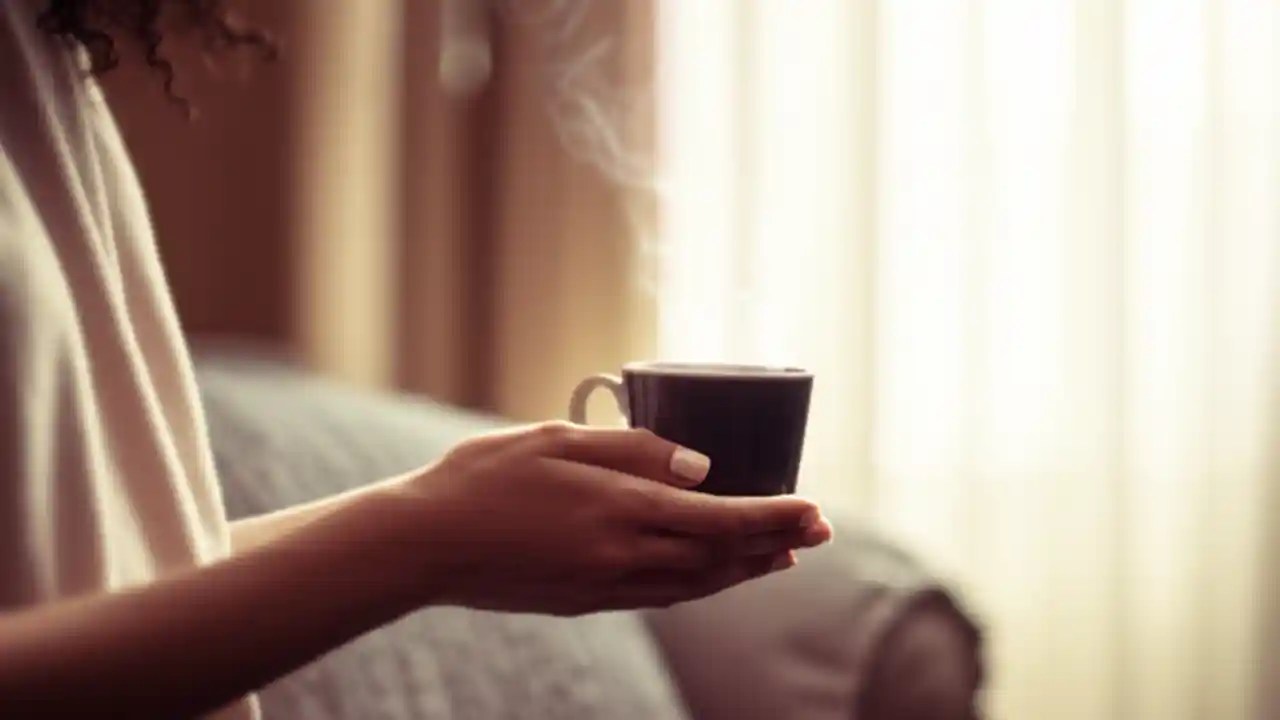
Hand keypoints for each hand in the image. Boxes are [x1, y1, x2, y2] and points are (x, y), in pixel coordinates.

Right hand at [390, 421, 831, 614]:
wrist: (424, 546)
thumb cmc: (484, 477)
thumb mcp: (556, 440)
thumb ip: (633, 450)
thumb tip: (702, 466)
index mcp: (619, 508)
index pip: (720, 517)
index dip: (774, 515)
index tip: (815, 509)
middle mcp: (622, 555)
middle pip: (720, 555)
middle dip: (776, 542)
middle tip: (819, 531)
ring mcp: (605, 584)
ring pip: (696, 583)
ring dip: (744, 569)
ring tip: (780, 556)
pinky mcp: (586, 600)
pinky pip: (662, 595)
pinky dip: (701, 583)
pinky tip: (712, 574)